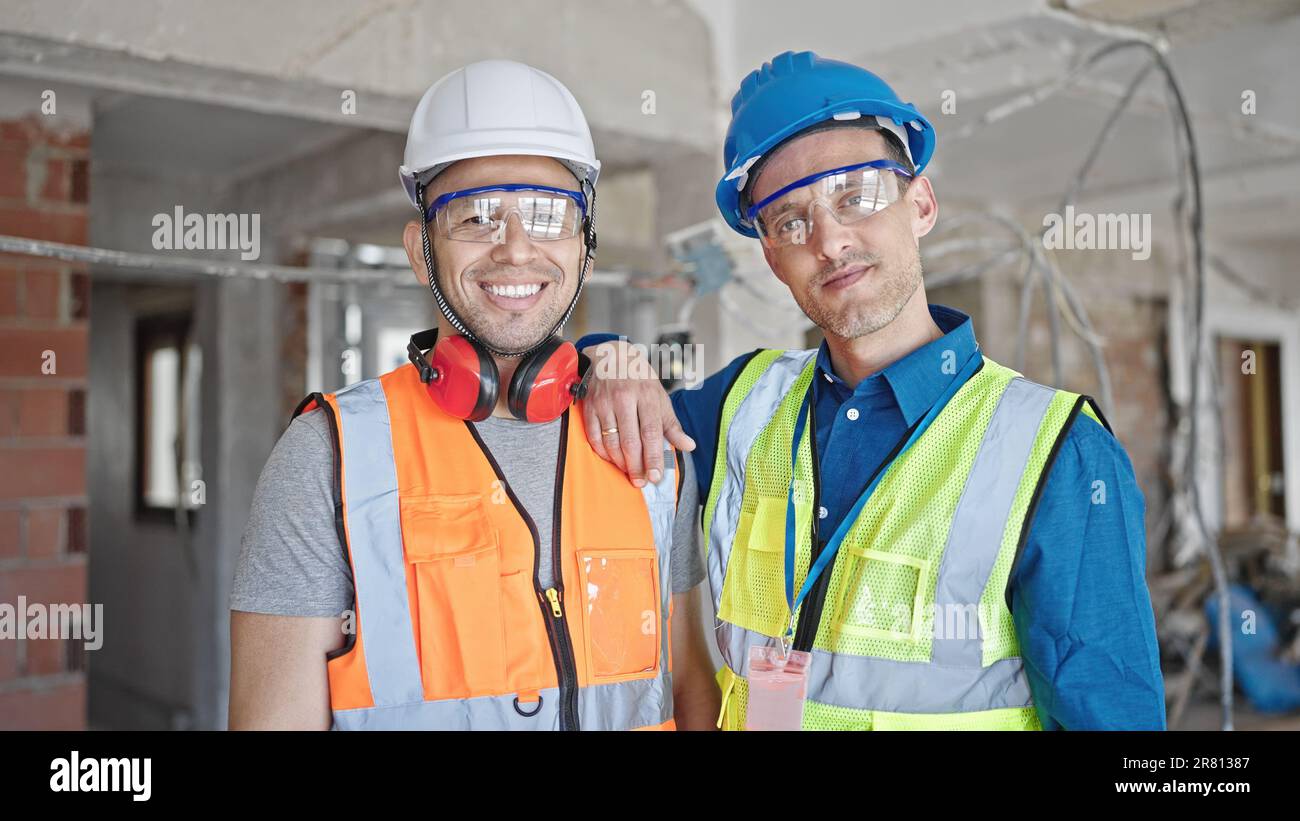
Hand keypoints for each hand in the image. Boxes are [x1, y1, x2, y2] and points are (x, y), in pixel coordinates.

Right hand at [581, 339, 694, 486]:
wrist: (610, 356)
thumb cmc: (639, 379)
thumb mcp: (659, 396)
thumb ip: (672, 424)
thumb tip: (688, 446)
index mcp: (646, 395)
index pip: (652, 432)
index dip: (654, 457)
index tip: (656, 476)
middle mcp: (624, 398)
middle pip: (630, 441)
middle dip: (636, 466)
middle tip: (642, 482)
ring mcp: (604, 403)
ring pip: (611, 441)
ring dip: (620, 462)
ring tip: (629, 473)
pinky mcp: (589, 407)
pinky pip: (594, 437)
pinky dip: (603, 452)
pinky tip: (612, 459)